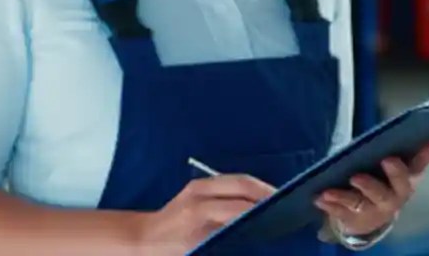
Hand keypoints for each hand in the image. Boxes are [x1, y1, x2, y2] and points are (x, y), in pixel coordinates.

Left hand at [141, 174, 274, 253]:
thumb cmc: (168, 252)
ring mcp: (198, 186)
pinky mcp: (198, 184)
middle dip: (266, 193)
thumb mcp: (196, 251)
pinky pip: (230, 181)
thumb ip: (222, 239)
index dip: (260, 211)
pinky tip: (259, 197)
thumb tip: (248, 231)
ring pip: (238, 180)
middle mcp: (199, 196)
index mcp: (198, 215)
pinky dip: (248, 186)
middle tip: (287, 203)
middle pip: (241, 185)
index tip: (279, 217)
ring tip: (279, 199)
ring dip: (260, 187)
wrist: (140, 239)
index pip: (238, 209)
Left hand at [315, 127, 428, 237]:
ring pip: (366, 200)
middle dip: (395, 172)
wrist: (365, 220)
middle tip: (388, 159)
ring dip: (355, 192)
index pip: (428, 155)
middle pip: (400, 184)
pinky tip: (320, 197)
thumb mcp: (392, 162)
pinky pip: (342, 212)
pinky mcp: (355, 218)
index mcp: (408, 175)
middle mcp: (396, 194)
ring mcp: (376, 208)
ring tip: (343, 182)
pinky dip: (332, 204)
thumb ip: (404, 145)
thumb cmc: (381, 181)